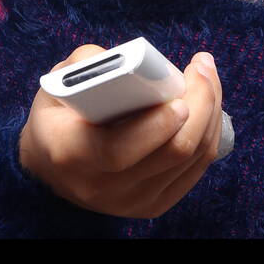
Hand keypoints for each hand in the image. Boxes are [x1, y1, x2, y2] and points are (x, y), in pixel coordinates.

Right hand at [19, 44, 224, 218]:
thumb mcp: (57, 82)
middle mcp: (103, 187)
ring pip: (192, 159)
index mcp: (72, 154)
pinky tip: (208, 105)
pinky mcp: (155, 204)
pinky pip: (196, 168)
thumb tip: (133, 60)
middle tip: (202, 67)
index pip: (118, 150)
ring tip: (207, 77)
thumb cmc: (59, 115)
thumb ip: (88, 64)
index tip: (180, 97)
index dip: (156, 125)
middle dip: (200, 105)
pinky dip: (209, 133)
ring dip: (211, 113)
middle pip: (171, 153)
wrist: (53, 165)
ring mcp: (132, 202)